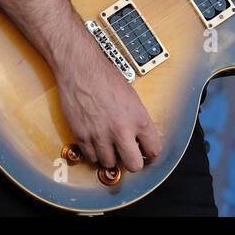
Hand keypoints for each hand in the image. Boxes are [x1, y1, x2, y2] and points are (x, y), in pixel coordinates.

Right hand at [55, 40, 162, 172]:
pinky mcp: (82, 136)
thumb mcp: (132, 97)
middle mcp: (121, 130)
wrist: (80, 68)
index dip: (151, 154)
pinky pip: (91, 157)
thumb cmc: (105, 76)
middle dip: (132, 162)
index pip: (153, 150)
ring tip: (109, 146)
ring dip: (110, 157)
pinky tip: (96, 143)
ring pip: (110, 164)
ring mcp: (101, 135)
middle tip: (128, 155)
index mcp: (139, 118)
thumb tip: (141, 137)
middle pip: (134, 165)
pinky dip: (94, 153)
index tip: (147, 154)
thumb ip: (137, 119)